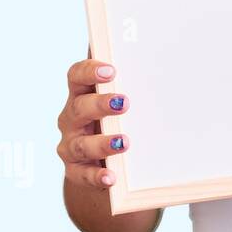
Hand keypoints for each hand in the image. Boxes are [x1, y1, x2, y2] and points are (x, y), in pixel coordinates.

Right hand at [57, 58, 129, 189]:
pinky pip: (83, 175)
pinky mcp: (76, 171)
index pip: (76, 76)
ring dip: (102, 143)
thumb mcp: (122, 102)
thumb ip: (132, 81)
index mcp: (82, 95)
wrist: (105, 162)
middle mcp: (72, 119)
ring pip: (81, 144)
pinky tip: (111, 177)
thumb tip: (159, 54)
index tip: (111, 69)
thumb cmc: (118, 121)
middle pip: (80, 108)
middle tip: (124, 102)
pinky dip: (97, 176)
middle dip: (100, 104)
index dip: (90, 71)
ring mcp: (71, 145)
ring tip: (125, 142)